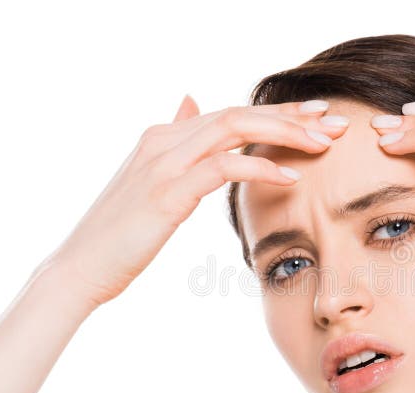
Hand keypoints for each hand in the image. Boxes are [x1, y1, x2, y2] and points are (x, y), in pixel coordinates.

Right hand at [38, 96, 348, 308]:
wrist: (80, 269)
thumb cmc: (119, 234)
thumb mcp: (149, 177)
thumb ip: (175, 139)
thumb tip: (191, 102)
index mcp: (164, 135)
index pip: (231, 112)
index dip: (278, 111)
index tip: (318, 116)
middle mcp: (163, 139)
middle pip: (239, 112)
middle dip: (292, 115)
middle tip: (335, 123)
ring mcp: (162, 162)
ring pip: (234, 128)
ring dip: (284, 132)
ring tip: (323, 143)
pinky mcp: (166, 192)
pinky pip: (222, 167)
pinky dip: (260, 167)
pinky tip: (292, 176)